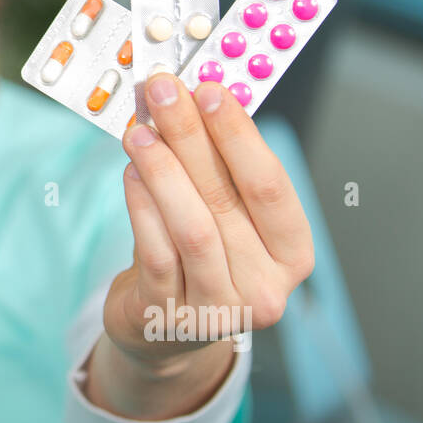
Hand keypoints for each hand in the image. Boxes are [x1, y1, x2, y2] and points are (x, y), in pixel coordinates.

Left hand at [103, 72, 314, 372]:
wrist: (164, 330)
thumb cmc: (199, 258)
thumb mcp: (225, 217)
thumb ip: (217, 167)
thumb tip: (190, 99)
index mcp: (293, 255)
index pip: (270, 186)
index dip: (239, 135)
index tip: (210, 91)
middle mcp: (265, 287)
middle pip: (226, 199)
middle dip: (191, 136)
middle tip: (163, 93)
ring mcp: (219, 308)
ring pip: (192, 227)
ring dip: (163, 170)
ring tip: (139, 131)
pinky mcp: (170, 316)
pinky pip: (156, 251)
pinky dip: (141, 206)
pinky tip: (130, 172)